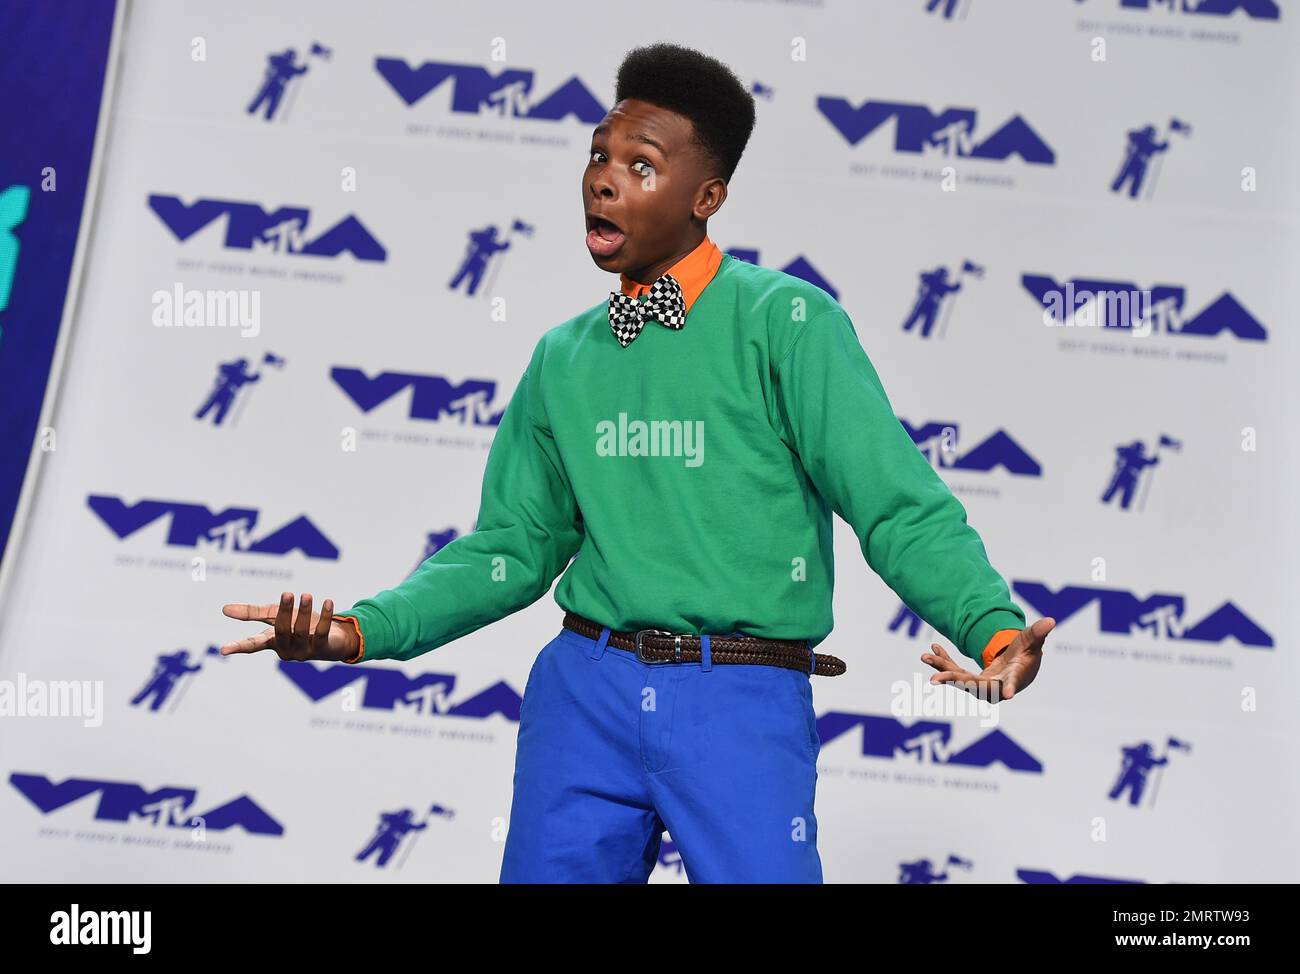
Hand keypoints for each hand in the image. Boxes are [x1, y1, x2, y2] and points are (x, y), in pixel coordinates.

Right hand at [219, 591, 358, 661]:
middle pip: (281, 631)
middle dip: (284, 612)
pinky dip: (324, 616)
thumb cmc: (298, 625)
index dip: (238, 646)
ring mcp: (304, 652)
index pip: (253, 645)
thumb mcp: (275, 615)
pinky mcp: (322, 648)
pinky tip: (328, 602)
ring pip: (301, 631)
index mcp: (272, 642)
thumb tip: (224, 609)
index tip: (223, 650)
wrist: (332, 638)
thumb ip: (253, 612)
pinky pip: (321, 632)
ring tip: (306, 595)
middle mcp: (286, 650)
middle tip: (287, 593)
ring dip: (303, 611)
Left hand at [921, 617, 1054, 701]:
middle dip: (955, 681)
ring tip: (925, 656)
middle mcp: (993, 687)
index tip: (1006, 695)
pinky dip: (944, 659)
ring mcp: (980, 684)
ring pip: (959, 678)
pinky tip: (933, 647)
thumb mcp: (1032, 643)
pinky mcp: (970, 679)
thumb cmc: (1026, 656)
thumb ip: (1038, 633)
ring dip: (942, 668)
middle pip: (973, 686)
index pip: (1009, 685)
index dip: (1008, 688)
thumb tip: (1051, 620)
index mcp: (1012, 679)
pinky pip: (955, 670)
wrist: (1017, 668)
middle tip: (935, 679)